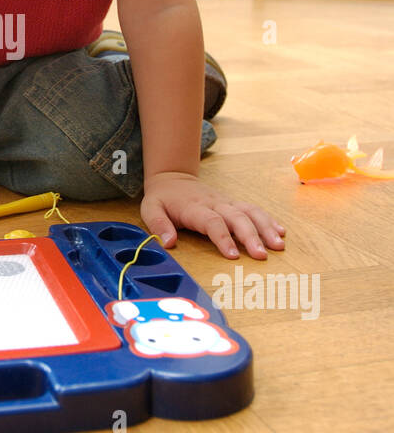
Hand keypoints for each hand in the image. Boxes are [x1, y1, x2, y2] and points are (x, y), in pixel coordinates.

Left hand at [141, 171, 285, 260]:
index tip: (234, 255)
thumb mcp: (150, 209)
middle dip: (252, 236)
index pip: (212, 222)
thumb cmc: (163, 198)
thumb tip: (168, 242)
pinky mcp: (233, 203)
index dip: (223, 238)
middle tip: (263, 255)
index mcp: (195, 208)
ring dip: (266, 228)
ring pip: (250, 212)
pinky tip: (280, 232)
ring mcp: (226, 203)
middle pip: (237, 218)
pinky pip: (254, 209)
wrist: (172, 177)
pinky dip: (268, 220)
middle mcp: (215, 204)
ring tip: (279, 245)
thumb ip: (158, 226)